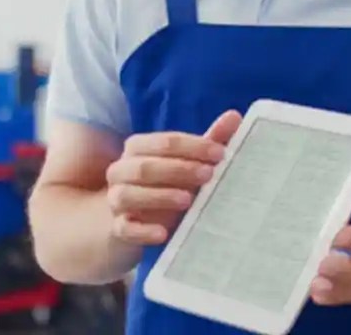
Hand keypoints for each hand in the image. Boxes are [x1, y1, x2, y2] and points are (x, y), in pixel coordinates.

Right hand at [105, 110, 242, 245]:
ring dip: (159, 196)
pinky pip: (124, 228)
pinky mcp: (118, 228)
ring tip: (187, 200)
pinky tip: (162, 233)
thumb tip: (234, 116)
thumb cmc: (170, 184)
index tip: (220, 153)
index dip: (193, 146)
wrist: (142, 219)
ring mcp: (116, 200)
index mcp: (137, 148)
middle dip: (178, 169)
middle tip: (208, 175)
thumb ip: (209, 141)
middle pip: (145, 166)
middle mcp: (121, 170)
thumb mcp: (189, 163)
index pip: (165, 142)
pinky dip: (142, 231)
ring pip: (128, 195)